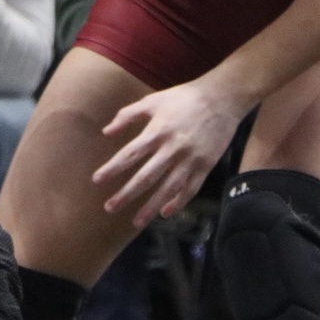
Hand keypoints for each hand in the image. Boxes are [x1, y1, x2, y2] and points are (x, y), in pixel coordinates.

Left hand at [93, 80, 244, 228]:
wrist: (222, 98)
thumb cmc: (183, 98)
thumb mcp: (153, 101)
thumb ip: (128, 115)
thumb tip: (106, 132)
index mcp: (157, 131)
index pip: (130, 154)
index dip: (113, 168)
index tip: (97, 181)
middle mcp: (172, 148)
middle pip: (146, 177)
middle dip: (126, 194)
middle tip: (109, 208)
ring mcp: (190, 159)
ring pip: (168, 189)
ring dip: (151, 207)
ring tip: (136, 222)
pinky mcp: (205, 166)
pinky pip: (190, 189)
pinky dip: (178, 203)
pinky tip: (165, 213)